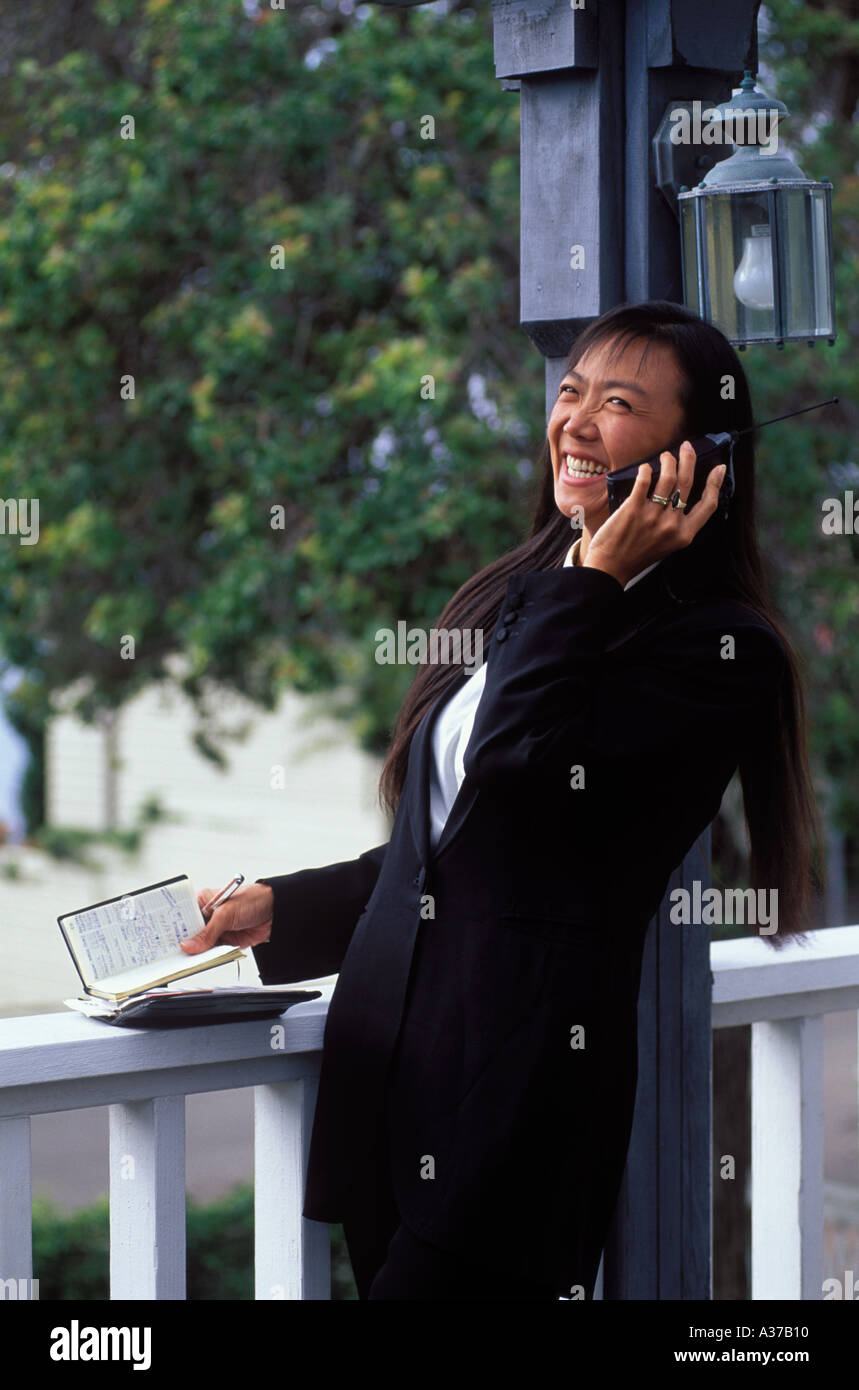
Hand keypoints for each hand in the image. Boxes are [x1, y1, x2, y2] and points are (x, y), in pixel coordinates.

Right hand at [180, 882, 273, 953]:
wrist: (277, 911)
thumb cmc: (254, 899)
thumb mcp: (227, 913)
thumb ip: (208, 932)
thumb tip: (189, 945)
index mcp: (203, 901)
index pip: (183, 915)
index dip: (173, 926)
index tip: (164, 938)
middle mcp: (208, 915)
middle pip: (189, 932)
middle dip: (184, 942)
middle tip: (173, 953)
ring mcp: (217, 929)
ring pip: (200, 944)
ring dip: (196, 952)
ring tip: (185, 960)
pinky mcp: (226, 941)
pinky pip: (213, 952)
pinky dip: (209, 957)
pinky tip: (202, 961)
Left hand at [582, 441, 725, 587]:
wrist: (610, 568)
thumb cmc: (637, 555)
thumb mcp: (667, 545)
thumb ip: (677, 524)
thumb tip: (680, 494)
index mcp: (685, 535)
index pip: (709, 505)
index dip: (716, 483)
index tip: (719, 467)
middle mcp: (672, 525)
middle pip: (687, 483)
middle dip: (689, 459)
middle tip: (686, 447)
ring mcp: (653, 517)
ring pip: (669, 479)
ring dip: (669, 460)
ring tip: (666, 455)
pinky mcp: (633, 510)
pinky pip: (644, 482)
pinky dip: (646, 470)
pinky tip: (646, 467)